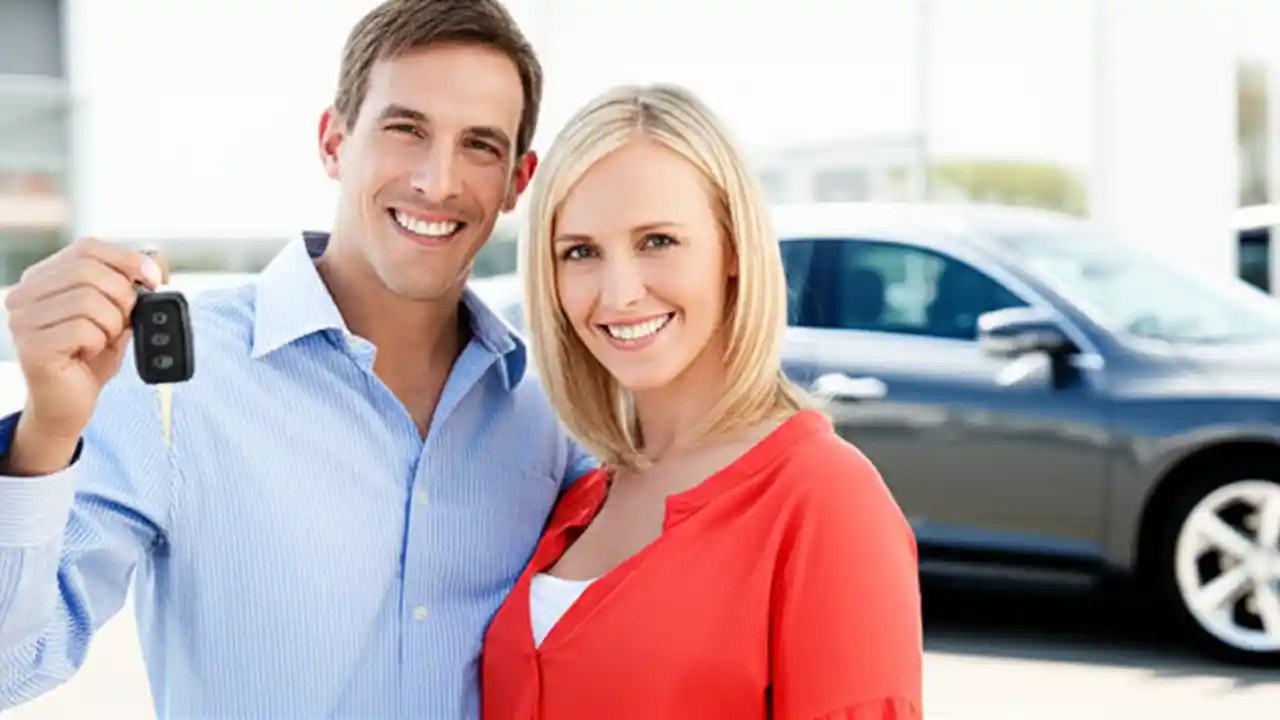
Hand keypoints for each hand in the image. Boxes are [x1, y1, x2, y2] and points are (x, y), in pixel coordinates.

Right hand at [2, 238, 163, 469]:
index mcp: (41, 279)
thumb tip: (154, 262)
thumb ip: (128, 287)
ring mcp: (22, 321)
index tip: (154, 278)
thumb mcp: (114, 315)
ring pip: (88, 300)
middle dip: (122, 297)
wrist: (68, 405)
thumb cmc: (89, 359)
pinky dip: (98, 341)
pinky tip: (88, 353)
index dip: (127, 259)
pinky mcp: (31, 346)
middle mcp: (23, 295)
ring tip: (102, 340)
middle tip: (124, 321)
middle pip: (89, 271)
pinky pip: (82, 329)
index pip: (87, 248)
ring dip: (111, 324)